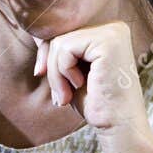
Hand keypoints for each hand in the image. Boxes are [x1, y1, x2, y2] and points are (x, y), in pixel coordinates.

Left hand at [32, 20, 152, 147]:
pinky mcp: (108, 41)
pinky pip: (66, 48)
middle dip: (51, 66)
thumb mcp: (69, 71)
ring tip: (66, 95)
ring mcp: (112, 32)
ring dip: (56, 74)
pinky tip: (79, 85)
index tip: (40, 73)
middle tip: (60, 95)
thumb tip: (35, 34)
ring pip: (60, 43)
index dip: (46, 54)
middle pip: (60, 35)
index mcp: (107, 31)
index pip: (63, 32)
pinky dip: (63, 71)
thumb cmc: (94, 102)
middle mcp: (113, 27)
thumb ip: (57, 51)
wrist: (117, 124)